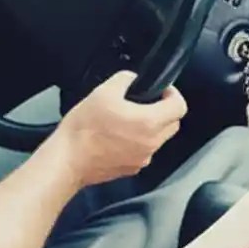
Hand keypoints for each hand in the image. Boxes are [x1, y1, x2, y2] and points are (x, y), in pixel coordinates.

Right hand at [53, 71, 188, 187]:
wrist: (68, 160)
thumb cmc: (85, 127)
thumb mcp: (103, 92)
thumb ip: (124, 79)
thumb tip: (132, 78)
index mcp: (150, 123)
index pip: (180, 107)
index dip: (174, 94)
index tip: (162, 90)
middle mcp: (152, 143)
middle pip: (173, 124)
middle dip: (166, 111)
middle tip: (148, 102)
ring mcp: (143, 159)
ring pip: (159, 139)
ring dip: (152, 127)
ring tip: (130, 118)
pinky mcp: (132, 169)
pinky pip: (144, 152)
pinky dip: (139, 142)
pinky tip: (119, 136)